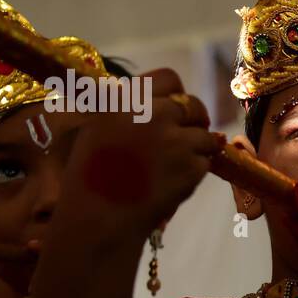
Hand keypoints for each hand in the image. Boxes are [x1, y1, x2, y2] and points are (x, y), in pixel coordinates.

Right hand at [66, 69, 223, 240]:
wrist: (99, 218)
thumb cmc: (91, 178)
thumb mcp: (98, 129)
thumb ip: (131, 111)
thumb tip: (163, 105)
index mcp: (127, 99)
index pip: (169, 79)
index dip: (177, 95)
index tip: (176, 109)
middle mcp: (153, 113)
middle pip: (194, 105)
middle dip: (195, 120)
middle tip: (188, 137)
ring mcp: (175, 139)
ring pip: (205, 135)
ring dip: (196, 148)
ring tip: (172, 167)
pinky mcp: (191, 165)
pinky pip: (206, 161)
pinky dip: (195, 171)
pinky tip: (172, 183)